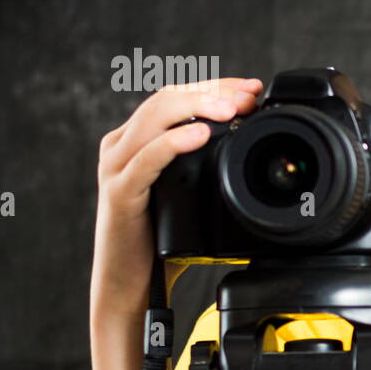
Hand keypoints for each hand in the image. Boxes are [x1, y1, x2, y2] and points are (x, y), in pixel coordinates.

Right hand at [90, 77, 260, 313]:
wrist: (130, 283)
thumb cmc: (160, 241)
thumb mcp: (189, 194)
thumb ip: (206, 167)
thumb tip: (251, 147)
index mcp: (137, 141)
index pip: (176, 96)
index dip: (215, 86)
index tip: (253, 88)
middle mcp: (122, 146)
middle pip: (166, 99)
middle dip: (212, 92)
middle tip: (248, 96)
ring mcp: (117, 167)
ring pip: (154, 119)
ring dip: (196, 107)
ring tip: (230, 108)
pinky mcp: (120, 192)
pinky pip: (146, 158)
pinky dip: (174, 142)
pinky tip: (199, 134)